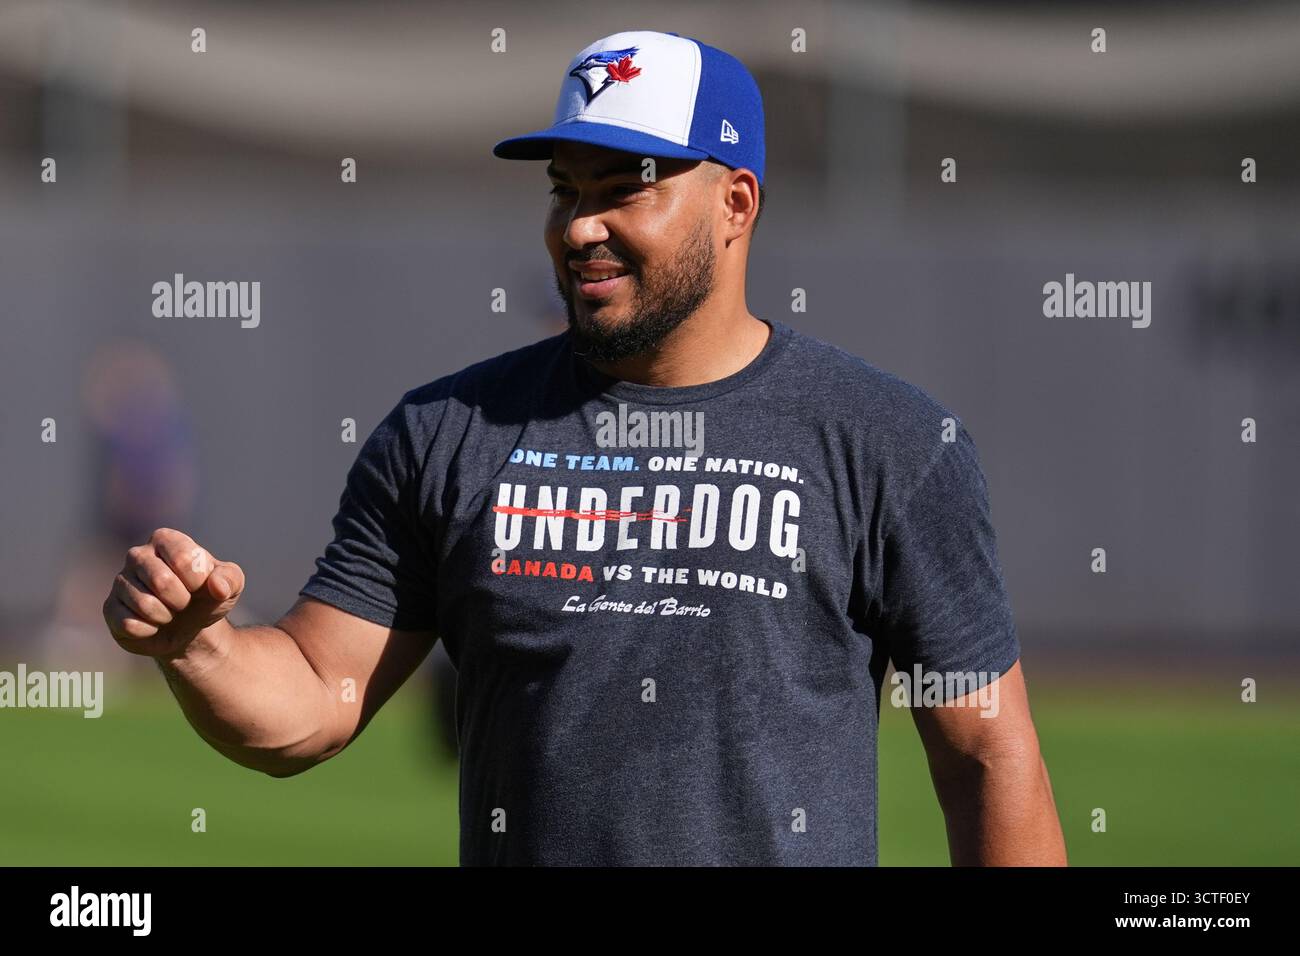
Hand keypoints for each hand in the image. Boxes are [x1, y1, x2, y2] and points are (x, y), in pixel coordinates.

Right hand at [103, 528, 245, 658]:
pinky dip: (150, 630)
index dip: (199, 581)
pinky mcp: (110, 608)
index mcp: (166, 539)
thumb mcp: (230, 585)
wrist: (190, 627)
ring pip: (145, 605)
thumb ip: (230, 579)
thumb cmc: (208, 596)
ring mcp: (120, 581)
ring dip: (167, 616)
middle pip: (161, 581)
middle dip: (182, 600)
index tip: (201, 585)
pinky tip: (153, 624)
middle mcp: (138, 555)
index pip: (182, 559)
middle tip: (184, 602)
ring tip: (170, 612)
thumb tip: (217, 586)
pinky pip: (129, 624)